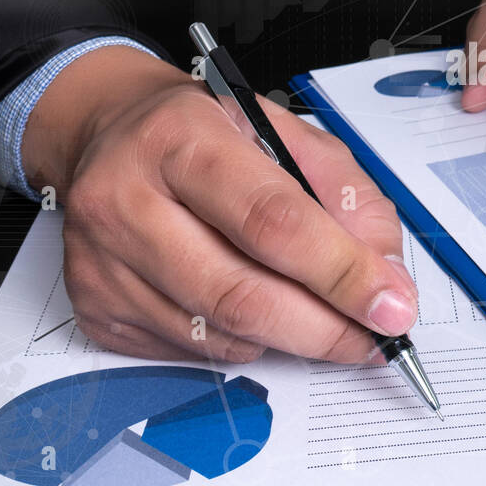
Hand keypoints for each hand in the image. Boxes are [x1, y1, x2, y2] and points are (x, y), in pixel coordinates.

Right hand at [21, 47, 415, 362]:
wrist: (107, 134)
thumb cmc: (204, 134)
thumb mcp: (286, 133)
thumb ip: (348, 197)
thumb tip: (387, 277)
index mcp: (180, 139)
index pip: (271, 219)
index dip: (340, 272)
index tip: (391, 304)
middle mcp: (125, 200)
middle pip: (240, 293)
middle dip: (324, 328)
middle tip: (371, 337)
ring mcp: (101, 261)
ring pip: (218, 334)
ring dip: (288, 338)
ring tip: (319, 317)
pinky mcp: (95, 308)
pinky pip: (190, 352)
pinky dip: (242, 343)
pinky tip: (253, 309)